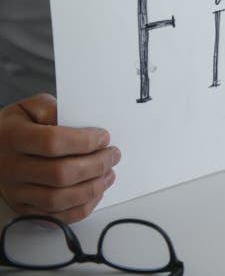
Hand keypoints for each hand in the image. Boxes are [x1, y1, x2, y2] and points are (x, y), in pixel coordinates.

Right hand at [0, 94, 119, 222]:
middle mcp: (11, 168)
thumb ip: (55, 110)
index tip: (104, 137)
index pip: (52, 143)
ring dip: (92, 188)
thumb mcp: (31, 107)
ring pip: (58, 199)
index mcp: (13, 138)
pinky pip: (55, 216)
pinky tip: (95, 193)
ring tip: (109, 174)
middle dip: (96, 165)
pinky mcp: (23, 207)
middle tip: (113, 155)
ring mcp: (15, 191)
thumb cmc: (16, 125)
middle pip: (60, 174)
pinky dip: (80, 208)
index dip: (84, 141)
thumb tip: (82, 126)